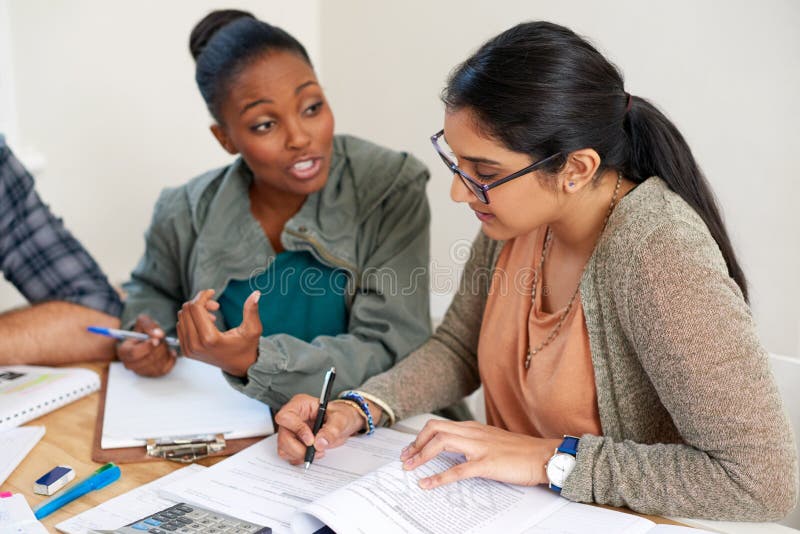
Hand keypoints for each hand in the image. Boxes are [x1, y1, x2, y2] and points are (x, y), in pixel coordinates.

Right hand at [116, 314, 176, 376]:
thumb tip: (158, 335)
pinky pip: (167, 368)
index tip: (157, 340)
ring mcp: (142, 371)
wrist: (149, 339)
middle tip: (162, 340)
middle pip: (148, 360)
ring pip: (158, 365)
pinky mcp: (154, 374)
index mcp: (123, 352)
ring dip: (165, 352)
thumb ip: (149, 325)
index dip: (147, 347)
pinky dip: (171, 358)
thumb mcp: (143, 321)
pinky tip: (169, 351)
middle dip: (159, 348)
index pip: (134, 353)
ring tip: (164, 344)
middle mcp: (130, 365)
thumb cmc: (144, 331)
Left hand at [176, 289, 261, 375]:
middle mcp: (195, 345)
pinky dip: (191, 319)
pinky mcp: (186, 351)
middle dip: (199, 302)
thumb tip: (256, 293)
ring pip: (182, 317)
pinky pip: (181, 326)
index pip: (195, 308)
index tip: (212, 292)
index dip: (202, 295)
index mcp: (210, 339)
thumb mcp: (253, 329)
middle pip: (186, 310)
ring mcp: (189, 349)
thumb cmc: (247, 347)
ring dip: (195, 311)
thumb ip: (252, 311)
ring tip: (212, 315)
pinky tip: (205, 322)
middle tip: (215, 305)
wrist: (240, 366)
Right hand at [275, 394, 366, 464]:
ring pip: (283, 448)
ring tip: (317, 451)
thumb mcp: (340, 419)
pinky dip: (300, 459)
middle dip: (298, 448)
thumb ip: (331, 430)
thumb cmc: (341, 415)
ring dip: (299, 455)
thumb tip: (320, 442)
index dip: (296, 430)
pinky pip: (289, 455)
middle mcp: (293, 418)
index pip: (285, 416)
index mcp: (300, 405)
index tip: (311, 440)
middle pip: (283, 436)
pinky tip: (313, 454)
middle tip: (315, 450)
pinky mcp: (293, 443)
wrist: (344, 424)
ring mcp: (291, 431)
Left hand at [399, 420, 561, 489]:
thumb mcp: (491, 441)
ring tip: (410, 468)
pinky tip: (427, 484)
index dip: (420, 437)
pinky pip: (457, 470)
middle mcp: (473, 433)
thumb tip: (455, 453)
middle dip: (415, 444)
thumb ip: (473, 443)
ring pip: (441, 443)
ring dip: (421, 455)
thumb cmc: (520, 451)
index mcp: (473, 427)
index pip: (439, 425)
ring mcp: (479, 447)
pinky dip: (438, 478)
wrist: (543, 455)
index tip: (410, 449)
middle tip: (405, 458)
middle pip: (434, 429)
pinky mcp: (486, 463)